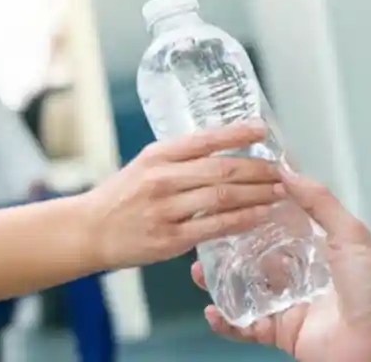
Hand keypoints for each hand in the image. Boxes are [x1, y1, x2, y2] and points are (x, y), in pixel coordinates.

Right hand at [82, 124, 283, 269]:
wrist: (88, 230)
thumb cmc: (120, 197)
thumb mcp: (145, 165)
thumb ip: (179, 159)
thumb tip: (222, 151)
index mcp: (157, 156)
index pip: (204, 139)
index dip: (237, 134)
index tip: (262, 131)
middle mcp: (162, 179)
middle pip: (221, 170)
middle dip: (257, 169)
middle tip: (281, 169)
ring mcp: (165, 210)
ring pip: (221, 198)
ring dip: (256, 194)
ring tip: (278, 192)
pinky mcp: (168, 239)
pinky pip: (213, 228)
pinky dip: (240, 221)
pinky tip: (258, 217)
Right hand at [194, 171, 370, 361]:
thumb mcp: (350, 233)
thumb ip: (319, 202)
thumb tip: (289, 170)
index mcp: (314, 250)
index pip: (273, 228)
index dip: (249, 217)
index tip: (225, 202)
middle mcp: (298, 276)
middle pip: (252, 259)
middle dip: (226, 250)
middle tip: (203, 236)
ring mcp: (288, 306)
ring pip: (243, 291)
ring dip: (219, 282)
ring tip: (198, 271)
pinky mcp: (283, 334)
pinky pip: (247, 327)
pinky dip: (227, 322)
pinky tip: (212, 310)